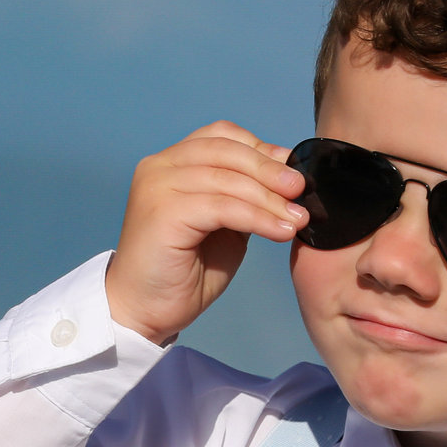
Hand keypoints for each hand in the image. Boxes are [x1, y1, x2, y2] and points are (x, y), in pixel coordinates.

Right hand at [104, 122, 308, 345]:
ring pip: (228, 179)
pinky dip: (258, 217)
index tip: (292, 170)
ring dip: (270, 198)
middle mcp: (158, 166)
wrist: (144, 311)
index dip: (260, 148)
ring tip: (298, 219)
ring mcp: (157, 187)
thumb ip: (243, 196)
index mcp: (171, 162)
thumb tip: (288, 177)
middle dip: (270, 169)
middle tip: (303, 190)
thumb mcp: (223, 223)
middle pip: (226, 150)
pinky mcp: (163, 213)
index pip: (220, 136)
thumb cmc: (183, 271)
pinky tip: (280, 232)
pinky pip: (223, 207)